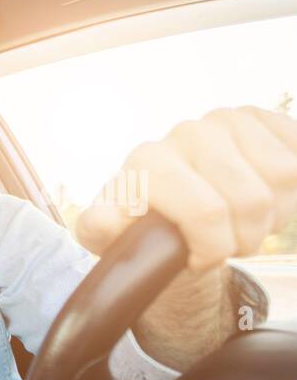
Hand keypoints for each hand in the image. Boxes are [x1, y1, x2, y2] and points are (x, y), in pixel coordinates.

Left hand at [77, 106, 296, 271]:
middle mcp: (186, 133)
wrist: (167, 203)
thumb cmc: (138, 225)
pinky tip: (262, 195)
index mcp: (148, 161)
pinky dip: (291, 191)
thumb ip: (101, 228)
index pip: (208, 213)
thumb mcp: (106, 233)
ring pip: (286, 178)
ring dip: (273, 215)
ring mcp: (226, 120)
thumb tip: (106, 219)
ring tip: (241, 222)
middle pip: (253, 201)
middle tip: (226, 245)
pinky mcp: (260, 118)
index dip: (214, 249)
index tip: (198, 260)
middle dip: (246, 238)